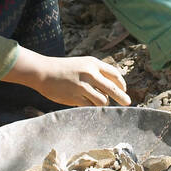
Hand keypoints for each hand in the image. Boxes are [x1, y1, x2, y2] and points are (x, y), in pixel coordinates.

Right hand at [6, 52, 130, 107]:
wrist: (43, 71)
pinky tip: (89, 106)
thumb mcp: (82, 64)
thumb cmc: (64, 68)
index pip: (115, 74)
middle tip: (128, 104)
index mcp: (93, 63)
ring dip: (104, 104)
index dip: (121, 84)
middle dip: (122, 98)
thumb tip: (113, 86)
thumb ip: (96, 73)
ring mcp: (82, 86)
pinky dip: (92, 107)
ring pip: (103, 100)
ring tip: (99, 104)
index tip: (124, 90)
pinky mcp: (75, 97)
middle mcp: (90, 74)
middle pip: (113, 89)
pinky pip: (90, 106)